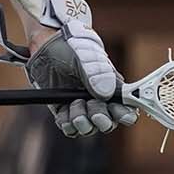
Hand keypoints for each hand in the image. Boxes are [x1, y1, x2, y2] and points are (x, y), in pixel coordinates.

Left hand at [14, 0, 139, 136]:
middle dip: (101, 120)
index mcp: (112, 88)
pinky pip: (69, 127)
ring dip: (83, 122)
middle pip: (108, 123)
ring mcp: (81, 107)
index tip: (116, 111)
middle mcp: (99, 101)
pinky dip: (68, 125)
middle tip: (92, 108)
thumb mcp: (86, 56)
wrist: (46, 45)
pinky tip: (65, 115)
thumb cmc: (73, 47)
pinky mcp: (63, 110)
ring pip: (89, 128)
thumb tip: (105, 94)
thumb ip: (97, 74)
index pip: (126, 109)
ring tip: (74, 105)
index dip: (124, 115)